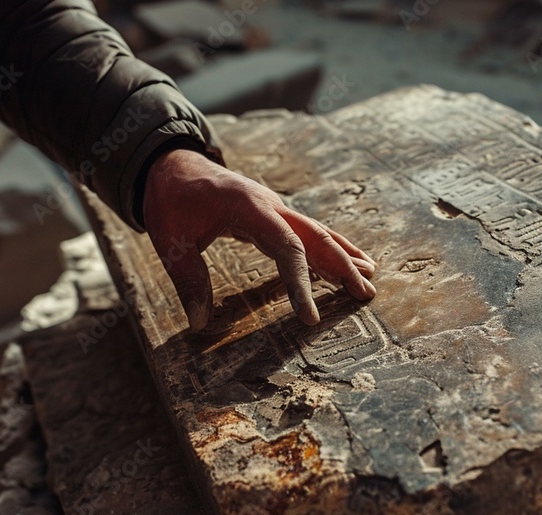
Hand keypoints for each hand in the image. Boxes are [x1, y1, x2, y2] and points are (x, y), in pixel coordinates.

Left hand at [142, 149, 376, 330]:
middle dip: (343, 265)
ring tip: (370, 278)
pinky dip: (328, 248)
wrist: (171, 164)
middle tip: (366, 293)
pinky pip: (306, 232)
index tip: (310, 318)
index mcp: (249, 208)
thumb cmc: (171, 200)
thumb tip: (199, 324)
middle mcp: (271, 205)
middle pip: (316, 237)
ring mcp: (275, 208)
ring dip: (344, 255)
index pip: (286, 248)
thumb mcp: (171, 241)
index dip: (301, 283)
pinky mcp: (272, 214)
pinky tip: (344, 263)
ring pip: (317, 232)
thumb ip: (188, 280)